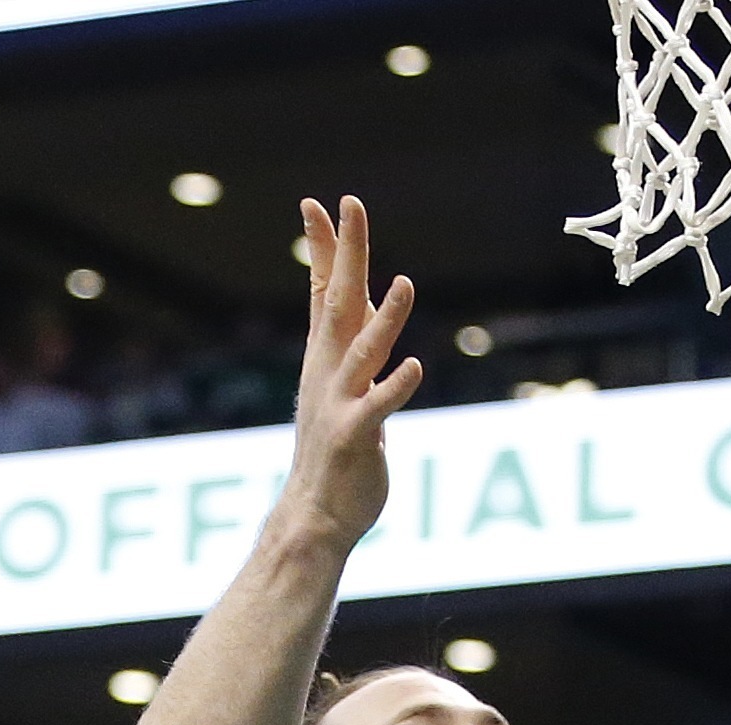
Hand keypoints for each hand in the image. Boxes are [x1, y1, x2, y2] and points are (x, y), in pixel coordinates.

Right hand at [285, 197, 423, 549]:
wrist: (316, 514)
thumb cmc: (334, 454)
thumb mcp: (343, 392)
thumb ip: (356, 354)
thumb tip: (366, 318)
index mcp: (325, 359)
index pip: (321, 291)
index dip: (322, 248)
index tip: (317, 204)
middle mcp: (327, 372)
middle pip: (341, 300)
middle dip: (347, 253)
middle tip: (352, 205)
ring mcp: (339, 402)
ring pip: (364, 350)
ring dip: (387, 317)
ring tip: (407, 283)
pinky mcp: (355, 437)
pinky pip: (378, 408)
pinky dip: (395, 386)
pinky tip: (414, 366)